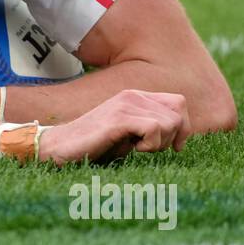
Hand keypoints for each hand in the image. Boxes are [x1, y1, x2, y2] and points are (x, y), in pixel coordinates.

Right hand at [41, 89, 190, 164]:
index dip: (183, 127)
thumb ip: (149, 128)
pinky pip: (154, 129)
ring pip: (170, 122)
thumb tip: (179, 137)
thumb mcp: (128, 134)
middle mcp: (133, 95)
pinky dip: (150, 145)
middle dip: (173, 137)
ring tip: (138, 148)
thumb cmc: (94, 145)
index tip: (174, 147)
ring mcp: (125, 105)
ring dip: (159, 143)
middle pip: (178, 113)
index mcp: (136, 96)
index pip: (179, 103)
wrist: (60, 146)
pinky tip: (134, 149)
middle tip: (151, 148)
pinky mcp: (119, 118)